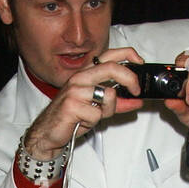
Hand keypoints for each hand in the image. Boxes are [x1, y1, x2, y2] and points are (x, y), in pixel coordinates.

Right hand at [22, 47, 144, 157]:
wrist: (48, 132)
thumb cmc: (72, 118)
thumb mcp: (97, 108)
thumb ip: (117, 103)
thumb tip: (137, 101)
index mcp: (86, 73)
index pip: (109, 55)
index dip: (128, 55)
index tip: (140, 63)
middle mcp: (80, 77)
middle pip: (112, 68)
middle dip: (130, 79)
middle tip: (136, 92)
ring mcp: (75, 90)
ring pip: (108, 95)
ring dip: (108, 110)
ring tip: (95, 115)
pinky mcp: (71, 105)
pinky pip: (97, 114)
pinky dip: (94, 122)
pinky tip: (83, 121)